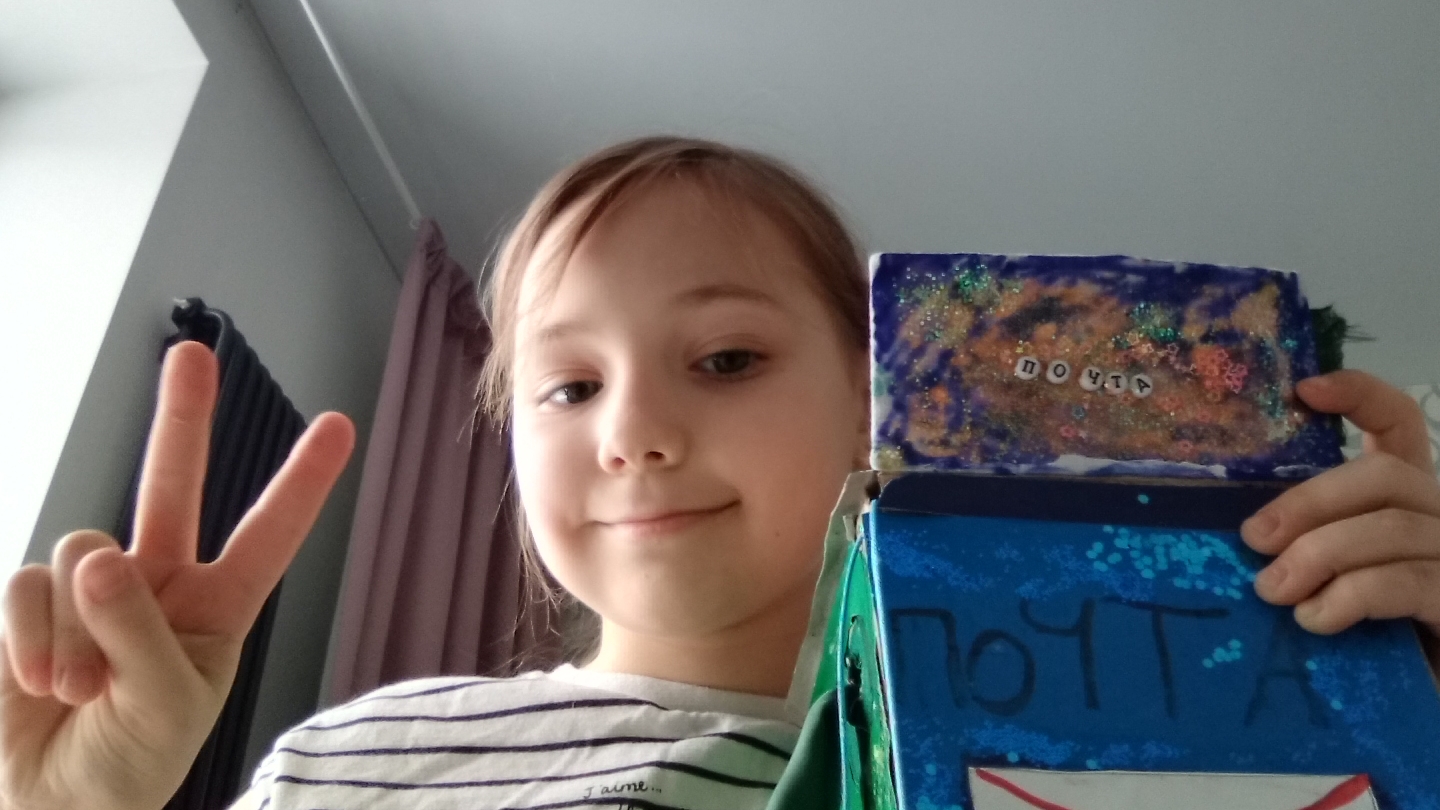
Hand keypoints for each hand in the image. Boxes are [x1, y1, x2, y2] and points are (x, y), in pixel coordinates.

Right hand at [0, 341, 354, 809]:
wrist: (51, 805)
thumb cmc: (129, 763)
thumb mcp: (164, 706)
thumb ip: (138, 631)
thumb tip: (98, 558)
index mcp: (218, 608)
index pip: (268, 535)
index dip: (301, 482)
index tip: (339, 426)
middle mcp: (157, 584)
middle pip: (172, 485)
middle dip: (183, 419)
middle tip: (193, 354)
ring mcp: (91, 589)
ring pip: (85, 549)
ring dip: (80, 626)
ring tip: (81, 688)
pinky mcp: (31, 602)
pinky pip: (29, 585)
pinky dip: (33, 636)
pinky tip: (41, 682)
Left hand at [1241, 369, 1439, 674]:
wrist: (1426, 695)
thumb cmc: (1371, 634)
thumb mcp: (1332, 573)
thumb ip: (1307, 541)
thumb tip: (1244, 532)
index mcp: (1409, 495)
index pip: (1398, 423)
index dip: (1359, 394)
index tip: (1303, 391)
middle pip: (1382, 476)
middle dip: (1309, 503)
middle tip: (1254, 539)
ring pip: (1389, 530)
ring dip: (1318, 556)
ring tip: (1271, 591)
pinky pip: (1404, 585)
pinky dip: (1349, 597)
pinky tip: (1314, 618)